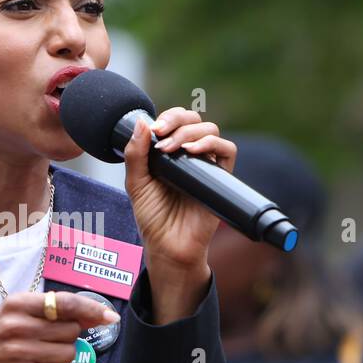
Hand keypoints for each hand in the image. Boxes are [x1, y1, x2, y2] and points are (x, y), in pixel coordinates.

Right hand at [0, 291, 116, 362]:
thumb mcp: (18, 314)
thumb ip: (55, 311)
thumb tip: (97, 314)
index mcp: (18, 304)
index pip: (65, 303)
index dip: (92, 309)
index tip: (110, 317)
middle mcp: (18, 326)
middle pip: (71, 330)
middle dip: (66, 337)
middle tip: (45, 341)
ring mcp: (19, 353)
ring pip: (68, 353)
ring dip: (60, 357)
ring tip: (37, 356)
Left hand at [122, 109, 236, 270]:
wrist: (168, 245)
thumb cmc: (152, 217)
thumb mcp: (136, 183)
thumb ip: (135, 154)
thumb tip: (141, 122)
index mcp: (170, 153)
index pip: (175, 121)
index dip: (167, 117)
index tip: (153, 130)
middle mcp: (190, 155)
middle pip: (194, 119)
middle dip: (177, 120)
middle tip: (160, 134)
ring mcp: (206, 165)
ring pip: (210, 130)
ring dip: (190, 132)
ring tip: (172, 148)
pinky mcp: (221, 177)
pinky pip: (227, 150)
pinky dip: (212, 143)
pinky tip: (193, 151)